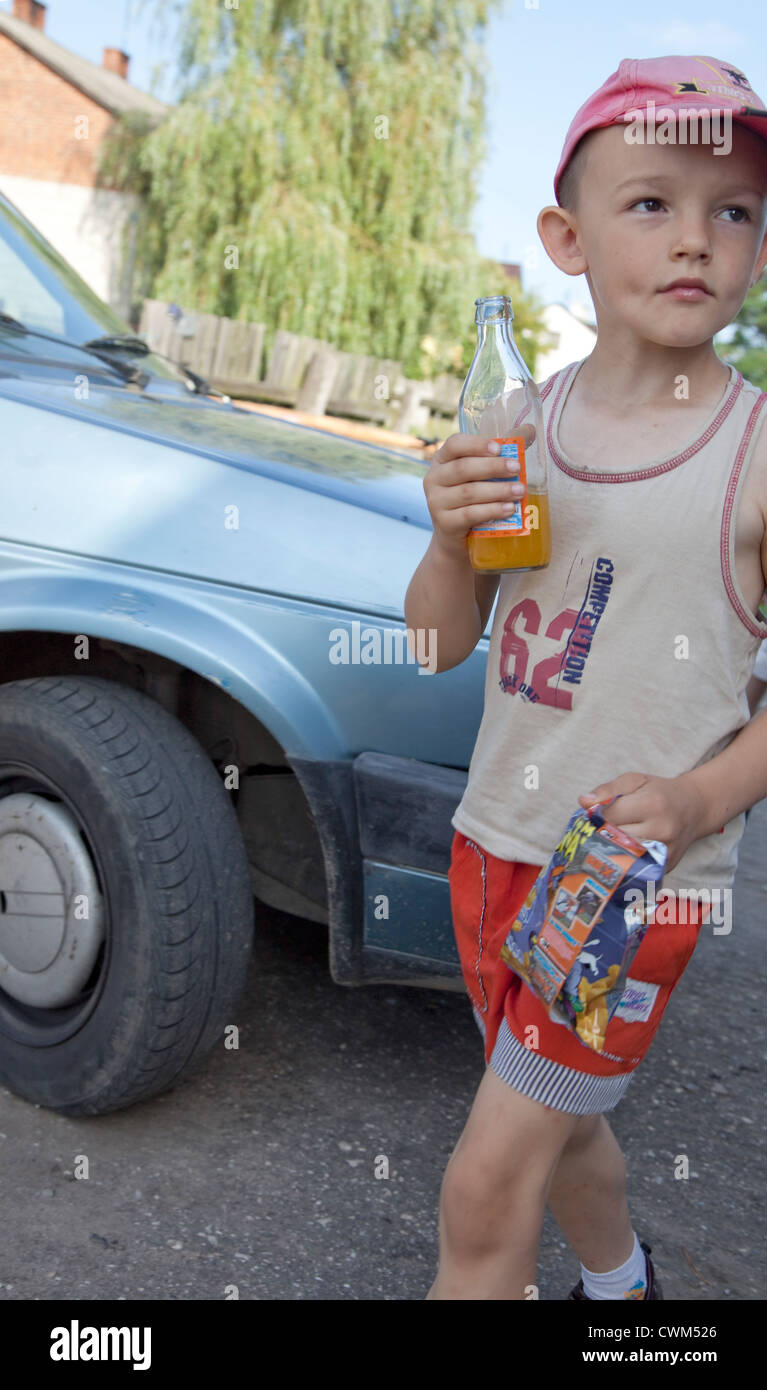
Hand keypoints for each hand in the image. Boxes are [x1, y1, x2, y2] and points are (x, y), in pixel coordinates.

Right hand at [423, 426, 534, 558]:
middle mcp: (434, 479)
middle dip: (493, 467)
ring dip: (497, 490)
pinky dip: (491, 510)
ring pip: (469, 492)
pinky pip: (470, 514)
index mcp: (442, 460)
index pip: (454, 444)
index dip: (476, 445)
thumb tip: (530, 429)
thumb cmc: (472, 499)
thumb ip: (501, 452)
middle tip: (517, 469)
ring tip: (519, 491)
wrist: (456, 539)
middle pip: (463, 468)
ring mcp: (436, 502)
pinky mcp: (445, 524)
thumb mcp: (481, 475)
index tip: (499, 448)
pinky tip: (508, 509)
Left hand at [577, 771, 704, 872]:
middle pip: (616, 838)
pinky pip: (637, 867)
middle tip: (598, 829)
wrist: (694, 808)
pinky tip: (621, 852)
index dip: (597, 815)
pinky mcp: (666, 867)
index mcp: (652, 804)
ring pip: (624, 856)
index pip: (611, 815)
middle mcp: (661, 830)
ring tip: (608, 840)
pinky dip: (625, 861)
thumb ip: (608, 789)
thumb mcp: (635, 780)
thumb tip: (584, 802)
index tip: (594, 814)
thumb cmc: (660, 792)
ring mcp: (665, 851)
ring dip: (611, 850)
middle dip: (602, 834)